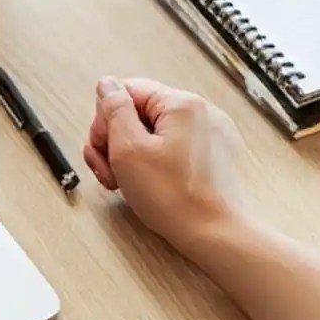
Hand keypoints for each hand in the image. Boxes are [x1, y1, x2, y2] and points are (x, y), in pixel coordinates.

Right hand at [82, 77, 246, 250]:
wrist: (215, 235)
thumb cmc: (174, 197)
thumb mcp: (128, 149)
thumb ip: (114, 110)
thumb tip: (107, 85)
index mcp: (181, 104)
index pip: (126, 91)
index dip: (105, 119)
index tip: (104, 148)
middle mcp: (201, 112)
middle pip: (139, 111)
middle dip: (116, 139)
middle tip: (110, 170)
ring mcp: (210, 134)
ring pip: (154, 131)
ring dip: (131, 153)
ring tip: (125, 181)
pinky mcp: (213, 155)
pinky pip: (173, 146)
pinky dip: (154, 160)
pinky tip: (148, 183)